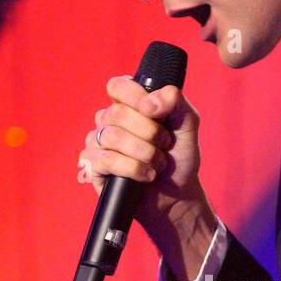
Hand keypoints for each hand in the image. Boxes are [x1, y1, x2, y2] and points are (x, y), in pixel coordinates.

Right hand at [77, 74, 204, 236]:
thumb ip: (175, 101)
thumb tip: (150, 102)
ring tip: (158, 163)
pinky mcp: (93, 167)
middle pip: (118, 113)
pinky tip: (147, 175)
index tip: (157, 113)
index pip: (117, 86)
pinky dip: (133, 168)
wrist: (177, 194)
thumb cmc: (179, 157)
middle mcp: (108, 121)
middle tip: (165, 145)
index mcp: (128, 104)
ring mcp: (98, 143)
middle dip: (150, 132)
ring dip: (145, 152)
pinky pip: (107, 160)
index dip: (136, 97)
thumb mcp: (187, 124)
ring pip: (113, 136)